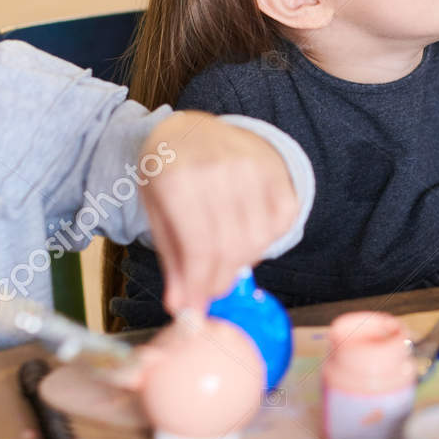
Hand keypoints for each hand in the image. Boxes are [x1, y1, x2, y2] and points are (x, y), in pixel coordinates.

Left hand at [139, 111, 298, 315]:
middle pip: (231, 249)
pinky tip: (243, 233)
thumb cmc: (170, 175)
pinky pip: (281, 225)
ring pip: (258, 241)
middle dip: (218, 282)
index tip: (194, 308)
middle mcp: (219, 169)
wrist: (192, 131)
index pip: (200, 248)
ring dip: (241, 263)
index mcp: (179, 178)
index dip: (199, 286)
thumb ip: (173, 261)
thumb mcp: (157, 212)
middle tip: (208, 290)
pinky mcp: (277, 172)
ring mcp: (253, 167)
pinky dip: (264, 241)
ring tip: (222, 257)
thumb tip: (183, 307)